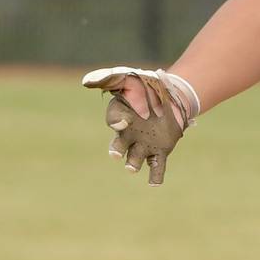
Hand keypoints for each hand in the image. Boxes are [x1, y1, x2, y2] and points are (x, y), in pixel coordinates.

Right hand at [81, 67, 197, 185]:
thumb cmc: (146, 86)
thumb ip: (108, 78)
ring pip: (135, 159)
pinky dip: (155, 176)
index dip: (117, 121)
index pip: (114, 120)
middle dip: (116, 150)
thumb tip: (86, 82)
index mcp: (120, 115)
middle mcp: (128, 133)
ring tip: (131, 167)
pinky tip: (154, 183)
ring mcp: (144, 144)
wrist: (173, 95)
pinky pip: (156, 167)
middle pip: (118, 146)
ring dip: (132, 164)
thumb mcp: (129, 77)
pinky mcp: (161, 151)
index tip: (124, 121)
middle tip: (116, 153)